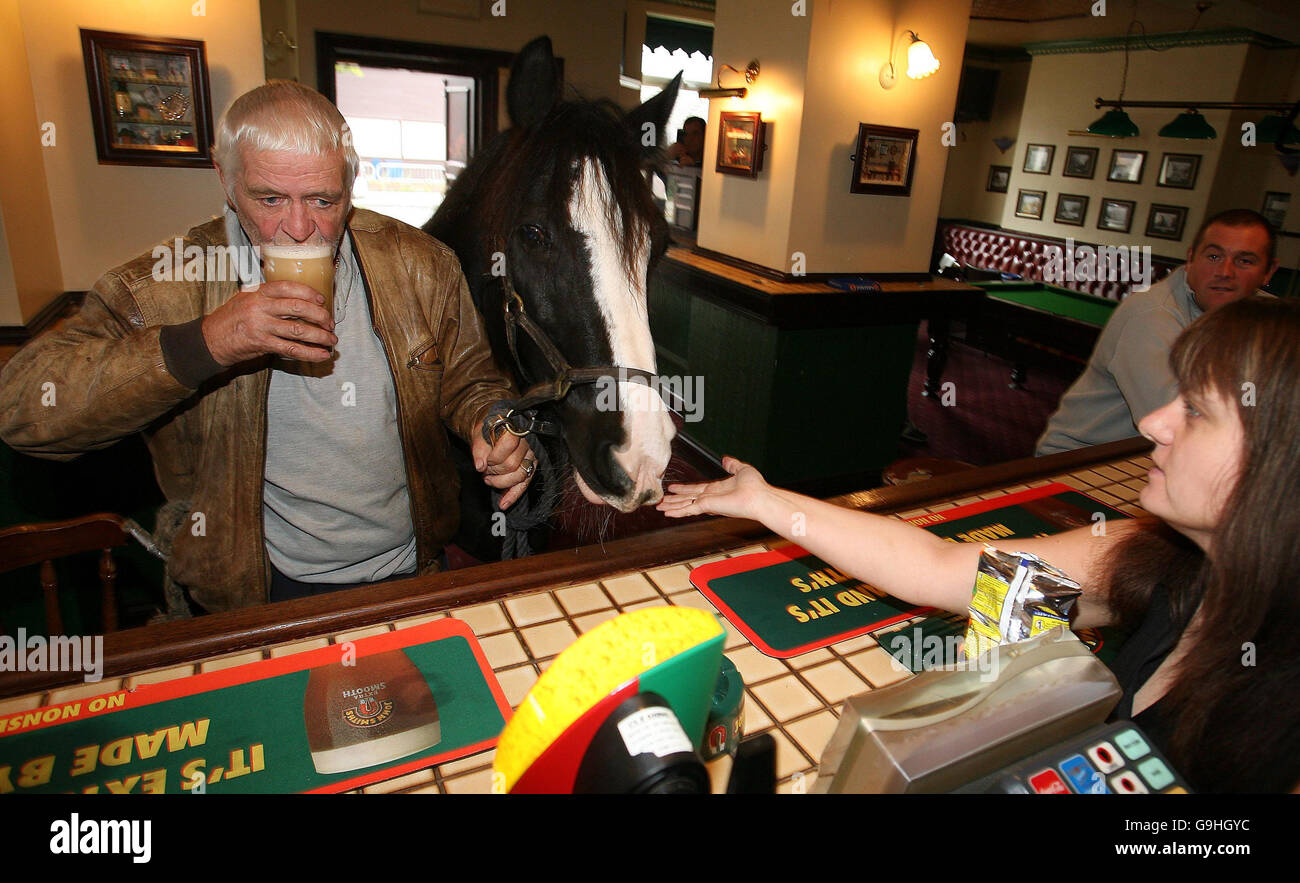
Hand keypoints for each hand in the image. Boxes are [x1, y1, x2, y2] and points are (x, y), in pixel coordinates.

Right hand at [201, 281, 336, 365]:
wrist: (210, 339)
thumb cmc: (231, 318)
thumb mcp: (246, 299)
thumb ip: (268, 296)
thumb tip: (297, 298)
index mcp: (259, 293)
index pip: (288, 287)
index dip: (308, 292)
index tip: (322, 300)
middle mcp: (260, 307)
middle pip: (298, 308)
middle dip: (320, 316)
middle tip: (330, 323)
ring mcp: (261, 326)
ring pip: (298, 330)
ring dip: (320, 336)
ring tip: (331, 340)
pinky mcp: (262, 344)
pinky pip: (291, 349)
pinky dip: (310, 353)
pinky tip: (322, 354)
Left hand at [471, 428, 534, 509]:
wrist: (493, 433)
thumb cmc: (487, 434)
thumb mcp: (479, 435)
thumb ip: (479, 448)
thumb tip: (480, 466)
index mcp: (514, 432)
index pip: (509, 444)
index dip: (495, 456)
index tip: (485, 462)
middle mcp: (526, 444)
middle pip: (513, 464)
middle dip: (495, 471)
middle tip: (485, 471)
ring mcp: (530, 458)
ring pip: (520, 476)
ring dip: (501, 483)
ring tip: (488, 480)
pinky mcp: (530, 470)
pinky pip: (523, 485)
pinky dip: (513, 496)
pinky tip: (504, 504)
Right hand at [657, 456, 769, 519]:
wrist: (760, 497)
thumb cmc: (756, 486)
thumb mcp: (742, 470)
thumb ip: (732, 464)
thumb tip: (726, 459)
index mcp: (717, 489)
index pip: (696, 489)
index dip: (684, 489)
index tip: (673, 488)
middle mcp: (711, 497)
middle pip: (687, 498)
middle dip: (674, 499)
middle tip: (661, 500)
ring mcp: (708, 503)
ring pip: (685, 504)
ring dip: (672, 506)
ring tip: (659, 507)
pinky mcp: (708, 507)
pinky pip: (689, 509)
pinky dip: (677, 511)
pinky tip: (667, 513)